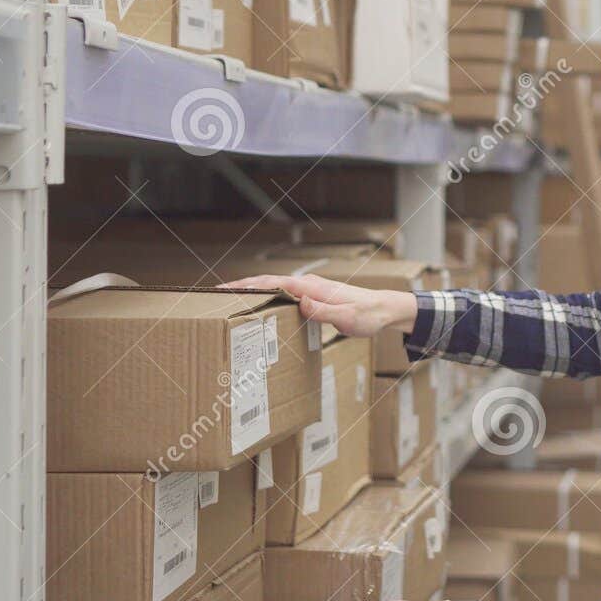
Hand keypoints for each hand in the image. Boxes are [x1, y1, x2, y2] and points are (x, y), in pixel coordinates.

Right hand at [220, 273, 413, 337]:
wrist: (384, 309)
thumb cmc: (367, 315)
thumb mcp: (347, 318)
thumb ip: (324, 311)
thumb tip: (300, 302)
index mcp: (310, 288)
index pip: (272, 283)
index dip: (248, 286)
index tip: (225, 290)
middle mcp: (307, 284)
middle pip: (267, 282)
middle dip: (242, 287)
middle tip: (216, 295)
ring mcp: (309, 289)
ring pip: (274, 287)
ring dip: (253, 291)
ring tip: (230, 300)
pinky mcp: (313, 296)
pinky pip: (283, 294)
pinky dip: (267, 296)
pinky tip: (260, 306)